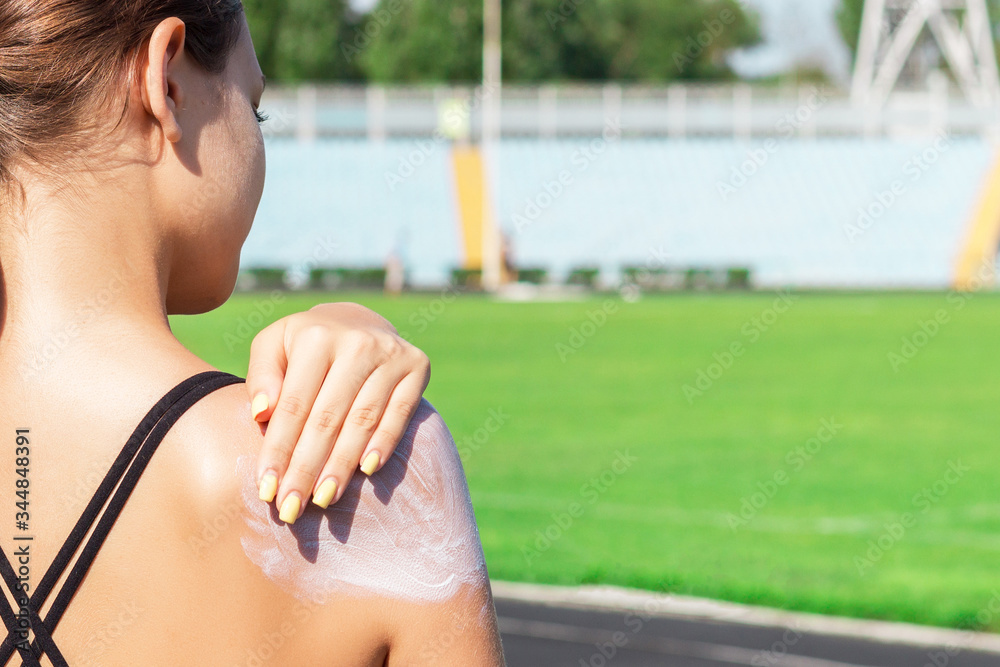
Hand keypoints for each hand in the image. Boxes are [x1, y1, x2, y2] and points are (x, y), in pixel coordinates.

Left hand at [246, 302, 430, 521]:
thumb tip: (261, 412)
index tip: (265, 489)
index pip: (294, 405)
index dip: (278, 449)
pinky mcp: (417, 366)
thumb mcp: (274, 345)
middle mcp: (357, 342)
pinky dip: (385, 442)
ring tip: (324, 499)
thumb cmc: (305, 345)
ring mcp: (391, 354)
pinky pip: (400, 413)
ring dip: (342, 464)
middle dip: (307, 467)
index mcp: (315, 336)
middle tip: (291, 508)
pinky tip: (368, 470)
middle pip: (327, 417)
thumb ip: (262, 375)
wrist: (358, 320)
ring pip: (363, 420)